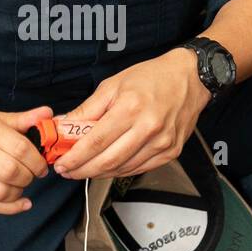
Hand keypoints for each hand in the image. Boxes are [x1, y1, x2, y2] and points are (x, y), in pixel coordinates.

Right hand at [0, 102, 52, 213]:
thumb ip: (19, 119)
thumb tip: (47, 114)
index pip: (19, 147)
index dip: (36, 160)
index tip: (40, 164)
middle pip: (10, 171)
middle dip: (29, 176)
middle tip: (32, 174)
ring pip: (0, 191)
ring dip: (19, 192)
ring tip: (21, 184)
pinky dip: (9, 208)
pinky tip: (21, 203)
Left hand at [54, 49, 210, 179]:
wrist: (190, 78)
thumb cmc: (152, 77)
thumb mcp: (113, 85)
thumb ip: (87, 110)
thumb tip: (64, 126)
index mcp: (130, 108)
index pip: (95, 142)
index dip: (75, 157)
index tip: (61, 163)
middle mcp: (148, 128)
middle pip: (107, 161)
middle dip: (82, 170)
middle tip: (68, 170)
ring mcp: (162, 143)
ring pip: (122, 169)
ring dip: (99, 173)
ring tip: (84, 168)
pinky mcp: (170, 152)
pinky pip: (139, 169)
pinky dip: (119, 171)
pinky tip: (108, 166)